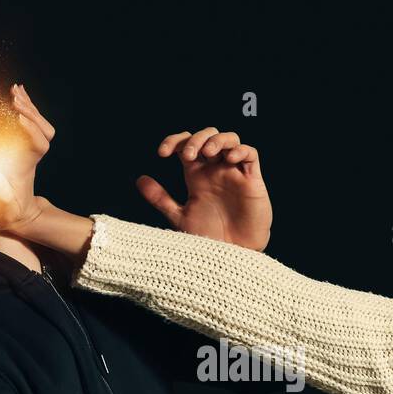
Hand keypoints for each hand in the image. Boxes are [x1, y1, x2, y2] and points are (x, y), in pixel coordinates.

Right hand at [0, 83, 58, 236]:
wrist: (18, 210)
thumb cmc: (4, 206)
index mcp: (28, 166)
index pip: (40, 144)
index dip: (32, 130)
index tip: (17, 117)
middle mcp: (34, 156)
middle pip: (45, 131)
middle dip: (30, 112)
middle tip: (13, 98)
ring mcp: (34, 149)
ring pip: (41, 124)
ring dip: (29, 105)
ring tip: (14, 90)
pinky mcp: (29, 143)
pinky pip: (34, 121)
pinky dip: (26, 104)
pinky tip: (17, 89)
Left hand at [136, 128, 271, 250]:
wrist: (231, 257)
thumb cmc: (208, 238)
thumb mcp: (179, 216)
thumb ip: (160, 198)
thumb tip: (139, 179)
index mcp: (198, 175)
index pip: (186, 145)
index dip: (174, 140)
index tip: (162, 153)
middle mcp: (216, 171)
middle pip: (207, 136)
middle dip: (195, 139)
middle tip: (188, 156)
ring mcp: (234, 173)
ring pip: (230, 139)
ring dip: (217, 139)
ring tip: (208, 153)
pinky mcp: (252, 181)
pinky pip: (250, 154)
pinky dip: (240, 150)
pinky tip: (229, 159)